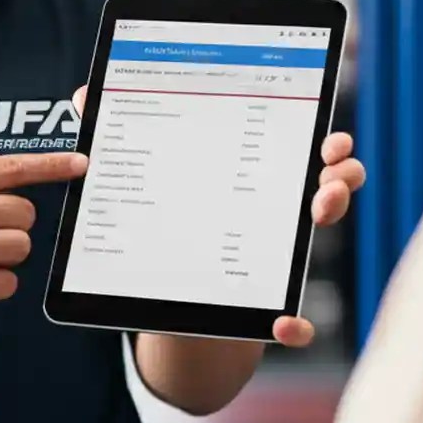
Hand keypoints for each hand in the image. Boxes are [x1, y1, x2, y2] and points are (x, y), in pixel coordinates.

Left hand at [70, 85, 365, 347]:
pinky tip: (286, 324)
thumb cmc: (163, 222)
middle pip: (327, 186)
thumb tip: (82, 97)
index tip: (329, 139)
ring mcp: (274, 259)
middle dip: (340, 174)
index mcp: (253, 178)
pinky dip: (296, 326)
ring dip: (331, 218)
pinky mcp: (261, 308)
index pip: (299, 152)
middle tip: (327, 174)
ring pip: (317, 240)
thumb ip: (117, 137)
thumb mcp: (142, 180)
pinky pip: (292, 322)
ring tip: (317, 212)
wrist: (167, 295)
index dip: (325, 144)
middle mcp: (275, 214)